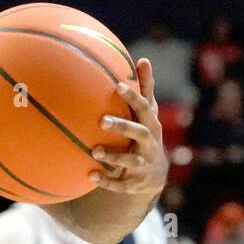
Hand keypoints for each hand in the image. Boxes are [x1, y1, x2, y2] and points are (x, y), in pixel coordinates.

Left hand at [90, 58, 168, 195]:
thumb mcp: (147, 113)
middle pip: (139, 133)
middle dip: (123, 127)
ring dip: (113, 157)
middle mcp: (149, 144)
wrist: (153, 174)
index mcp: (150, 124)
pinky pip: (121, 184)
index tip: (118, 85)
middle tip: (102, 120)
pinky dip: (107, 181)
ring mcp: (143, 164)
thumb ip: (144, 89)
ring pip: (130, 161)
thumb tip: (143, 59)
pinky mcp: (135, 183)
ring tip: (94, 151)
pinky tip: (90, 176)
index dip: (132, 97)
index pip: (143, 107)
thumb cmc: (145, 133)